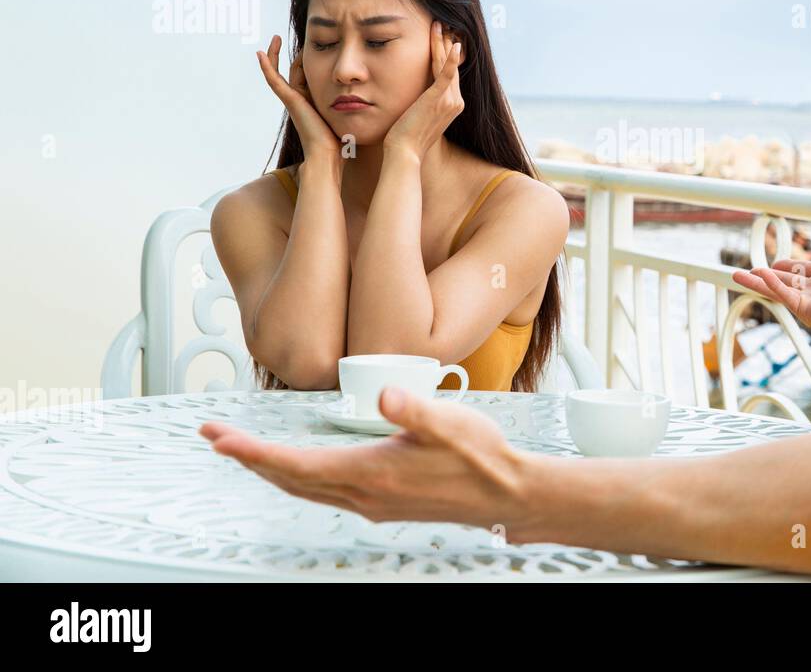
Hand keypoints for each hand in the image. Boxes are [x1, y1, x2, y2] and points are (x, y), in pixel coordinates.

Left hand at [199, 387, 530, 528]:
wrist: (507, 496)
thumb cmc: (482, 458)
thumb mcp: (453, 423)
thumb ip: (416, 409)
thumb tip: (385, 395)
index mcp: (372, 473)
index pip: (296, 466)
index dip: (253, 453)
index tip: (221, 439)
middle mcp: (365, 495)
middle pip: (289, 482)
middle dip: (249, 460)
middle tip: (215, 439)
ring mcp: (372, 504)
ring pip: (305, 491)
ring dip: (270, 472)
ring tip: (244, 451)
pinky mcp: (382, 505)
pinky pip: (324, 494)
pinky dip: (298, 479)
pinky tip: (298, 468)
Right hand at [257, 34, 341, 163]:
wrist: (327, 155)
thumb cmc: (341, 142)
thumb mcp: (348, 116)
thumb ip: (353, 106)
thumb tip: (371, 100)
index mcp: (313, 102)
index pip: (309, 76)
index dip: (312, 61)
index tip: (320, 46)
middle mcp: (301, 100)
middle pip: (297, 71)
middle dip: (298, 55)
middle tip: (304, 39)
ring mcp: (293, 100)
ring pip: (285, 72)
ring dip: (279, 55)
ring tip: (276, 38)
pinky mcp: (289, 101)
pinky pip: (274, 80)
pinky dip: (267, 66)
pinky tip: (261, 52)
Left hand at [382, 20, 463, 161]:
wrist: (404, 152)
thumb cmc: (405, 138)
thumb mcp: (419, 116)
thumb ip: (423, 102)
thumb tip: (416, 93)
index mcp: (452, 105)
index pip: (449, 73)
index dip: (445, 54)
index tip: (441, 38)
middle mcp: (456, 102)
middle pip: (450, 66)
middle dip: (445, 43)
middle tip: (441, 24)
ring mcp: (449, 101)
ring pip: (446, 65)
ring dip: (442, 43)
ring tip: (438, 25)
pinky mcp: (438, 99)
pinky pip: (446, 74)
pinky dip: (450, 58)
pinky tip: (453, 44)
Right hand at [731, 212, 810, 332]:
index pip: (802, 270)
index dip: (787, 265)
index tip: (774, 262)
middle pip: (786, 282)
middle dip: (766, 277)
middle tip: (749, 272)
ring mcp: (810, 303)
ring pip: (778, 290)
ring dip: (757, 283)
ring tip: (736, 276)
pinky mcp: (805, 311)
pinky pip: (784, 295)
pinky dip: (770, 284)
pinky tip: (757, 274)